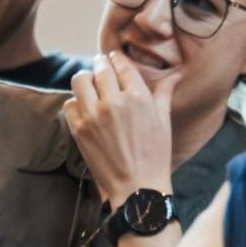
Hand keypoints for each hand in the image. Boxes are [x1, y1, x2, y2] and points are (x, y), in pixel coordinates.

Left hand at [64, 46, 174, 206]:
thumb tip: (175, 75)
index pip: (121, 64)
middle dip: (101, 64)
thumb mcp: (163, 122)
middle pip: (100, 67)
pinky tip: (86, 108)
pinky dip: (76, 102)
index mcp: (138, 97)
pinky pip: (70, 103)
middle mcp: (113, 102)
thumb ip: (163, 93)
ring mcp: (93, 115)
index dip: (117, 58)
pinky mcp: (79, 130)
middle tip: (102, 67)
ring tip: (92, 86)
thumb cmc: (155, 156)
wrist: (137, 188)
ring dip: (86, 79)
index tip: (115, 59)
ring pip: (80, 80)